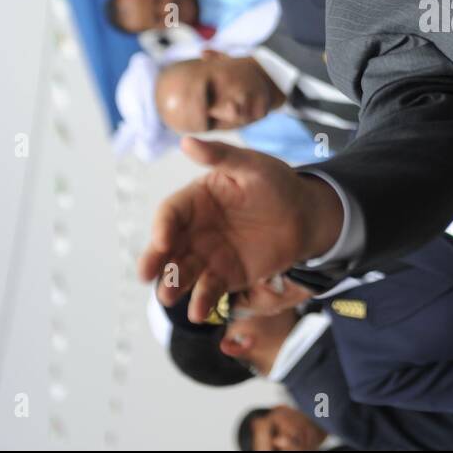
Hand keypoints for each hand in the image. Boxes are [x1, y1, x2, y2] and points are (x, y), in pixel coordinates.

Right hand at [138, 138, 343, 323]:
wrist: (306, 215)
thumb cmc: (277, 184)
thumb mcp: (251, 164)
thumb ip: (220, 156)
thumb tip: (186, 141)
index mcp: (195, 200)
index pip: (170, 213)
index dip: (162, 226)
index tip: (163, 239)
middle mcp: (194, 230)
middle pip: (166, 247)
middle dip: (154, 260)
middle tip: (145, 274)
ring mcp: (207, 255)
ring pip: (181, 272)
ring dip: (171, 285)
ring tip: (167, 296)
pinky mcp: (224, 277)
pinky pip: (207, 291)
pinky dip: (201, 302)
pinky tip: (198, 311)